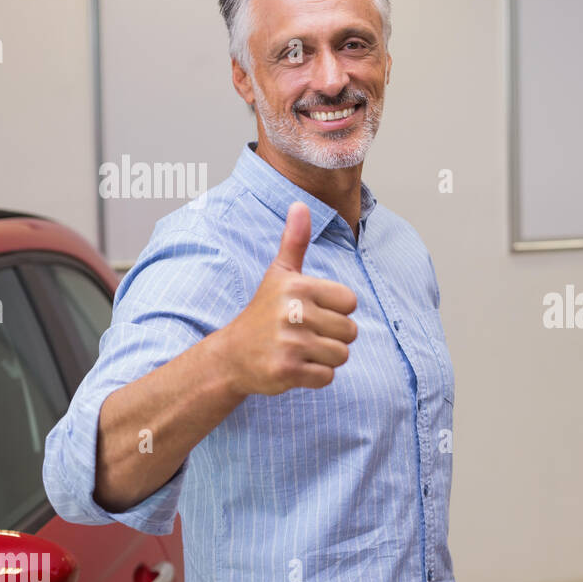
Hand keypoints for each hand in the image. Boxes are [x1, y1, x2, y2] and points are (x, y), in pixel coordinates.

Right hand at [216, 201, 358, 395]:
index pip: (351, 302)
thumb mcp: (278, 274)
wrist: (231, 355)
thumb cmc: (263, 312)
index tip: (312, 312)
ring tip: (301, 350)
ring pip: (342, 355)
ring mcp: (290, 343)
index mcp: (298, 286)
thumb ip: (295, 242)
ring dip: (326, 358)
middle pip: (351, 332)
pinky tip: (295, 366)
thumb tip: (300, 204)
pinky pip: (327, 377)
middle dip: (333, 337)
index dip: (337, 310)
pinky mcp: (287, 370)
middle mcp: (294, 312)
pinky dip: (316, 377)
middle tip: (304, 334)